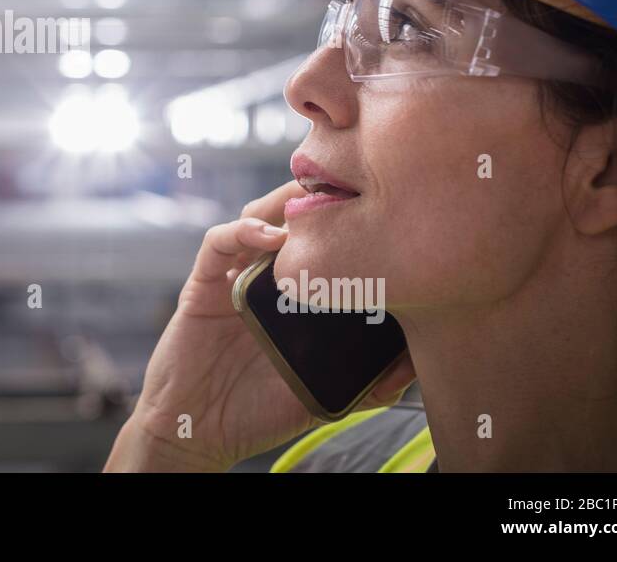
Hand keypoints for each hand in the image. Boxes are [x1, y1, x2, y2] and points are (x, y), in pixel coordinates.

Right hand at [106, 178, 415, 470]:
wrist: (200, 430)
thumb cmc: (258, 411)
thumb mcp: (323, 394)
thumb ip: (366, 384)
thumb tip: (416, 367)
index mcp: (296, 296)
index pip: (324, 243)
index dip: (347, 219)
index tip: (381, 207)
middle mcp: (266, 278)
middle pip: (292, 218)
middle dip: (317, 197)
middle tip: (346, 185)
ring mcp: (234, 275)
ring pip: (256, 217)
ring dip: (281, 204)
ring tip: (309, 204)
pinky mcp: (203, 282)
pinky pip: (218, 242)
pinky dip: (241, 230)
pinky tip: (266, 236)